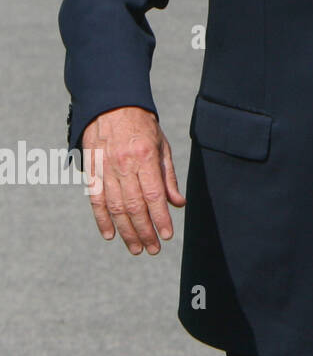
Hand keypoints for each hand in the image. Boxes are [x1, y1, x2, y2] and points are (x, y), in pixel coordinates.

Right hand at [82, 106, 185, 254]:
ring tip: (137, 248)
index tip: (167, 235)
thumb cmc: (143, 126)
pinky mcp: (92, 172)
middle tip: (153, 249)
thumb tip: (178, 204)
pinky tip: (110, 235)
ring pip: (115, 208)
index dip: (160, 218)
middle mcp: (124, 165)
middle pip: (134, 206)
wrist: (111, 106)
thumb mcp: (162, 147)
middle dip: (145, 231)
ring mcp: (105, 169)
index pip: (154, 196)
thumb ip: (168, 177)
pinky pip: (96, 200)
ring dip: (126, 231)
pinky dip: (102, 220)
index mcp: (145, 158)